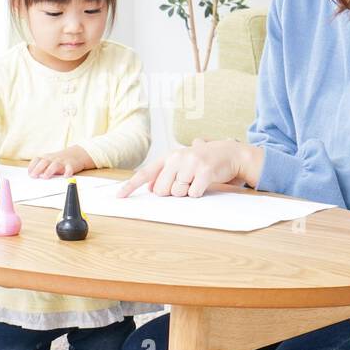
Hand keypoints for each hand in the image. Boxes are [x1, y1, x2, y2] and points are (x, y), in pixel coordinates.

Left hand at [27, 145, 95, 177]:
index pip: (37, 159)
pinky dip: (68, 172)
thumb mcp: (49, 161)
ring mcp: (62, 161)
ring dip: (49, 170)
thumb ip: (42, 167)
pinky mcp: (71, 165)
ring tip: (45, 177)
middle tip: (33, 176)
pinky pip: (69, 168)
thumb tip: (32, 176)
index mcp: (46, 157)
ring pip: (55, 165)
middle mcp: (53, 159)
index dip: (32, 166)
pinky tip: (66, 176)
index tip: (29, 174)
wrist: (76, 154)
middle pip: (44, 162)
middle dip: (38, 169)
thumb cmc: (59, 160)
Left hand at [116, 138, 263, 197]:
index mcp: (168, 156)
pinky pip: (193, 193)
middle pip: (161, 190)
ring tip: (196, 181)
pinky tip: (203, 183)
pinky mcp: (204, 171)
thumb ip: (164, 173)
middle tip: (185, 183)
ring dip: (186, 193)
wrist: (229, 153)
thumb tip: (149, 187)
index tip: (119, 197)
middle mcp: (177, 158)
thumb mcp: (181, 163)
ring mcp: (191, 163)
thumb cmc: (203, 161)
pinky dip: (198, 193)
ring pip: (177, 193)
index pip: (145, 173)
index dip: (131, 186)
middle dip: (171, 193)